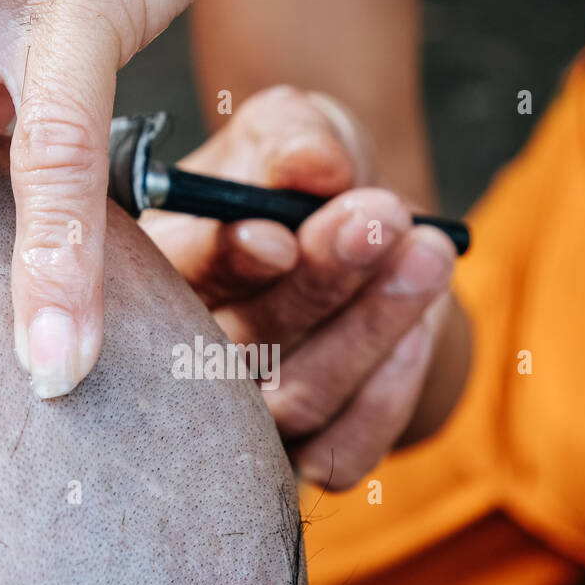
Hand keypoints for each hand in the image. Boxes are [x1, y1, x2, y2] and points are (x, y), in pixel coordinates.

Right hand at [144, 87, 457, 489]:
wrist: (367, 239)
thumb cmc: (310, 181)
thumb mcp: (296, 129)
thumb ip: (294, 138)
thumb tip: (314, 165)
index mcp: (155, 273)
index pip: (171, 277)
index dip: (223, 262)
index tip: (282, 234)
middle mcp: (185, 357)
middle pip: (240, 347)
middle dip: (320, 281)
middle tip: (383, 218)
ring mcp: (244, 418)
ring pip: (299, 400)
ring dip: (372, 328)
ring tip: (429, 251)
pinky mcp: (303, 455)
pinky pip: (342, 454)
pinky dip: (388, 396)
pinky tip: (420, 331)